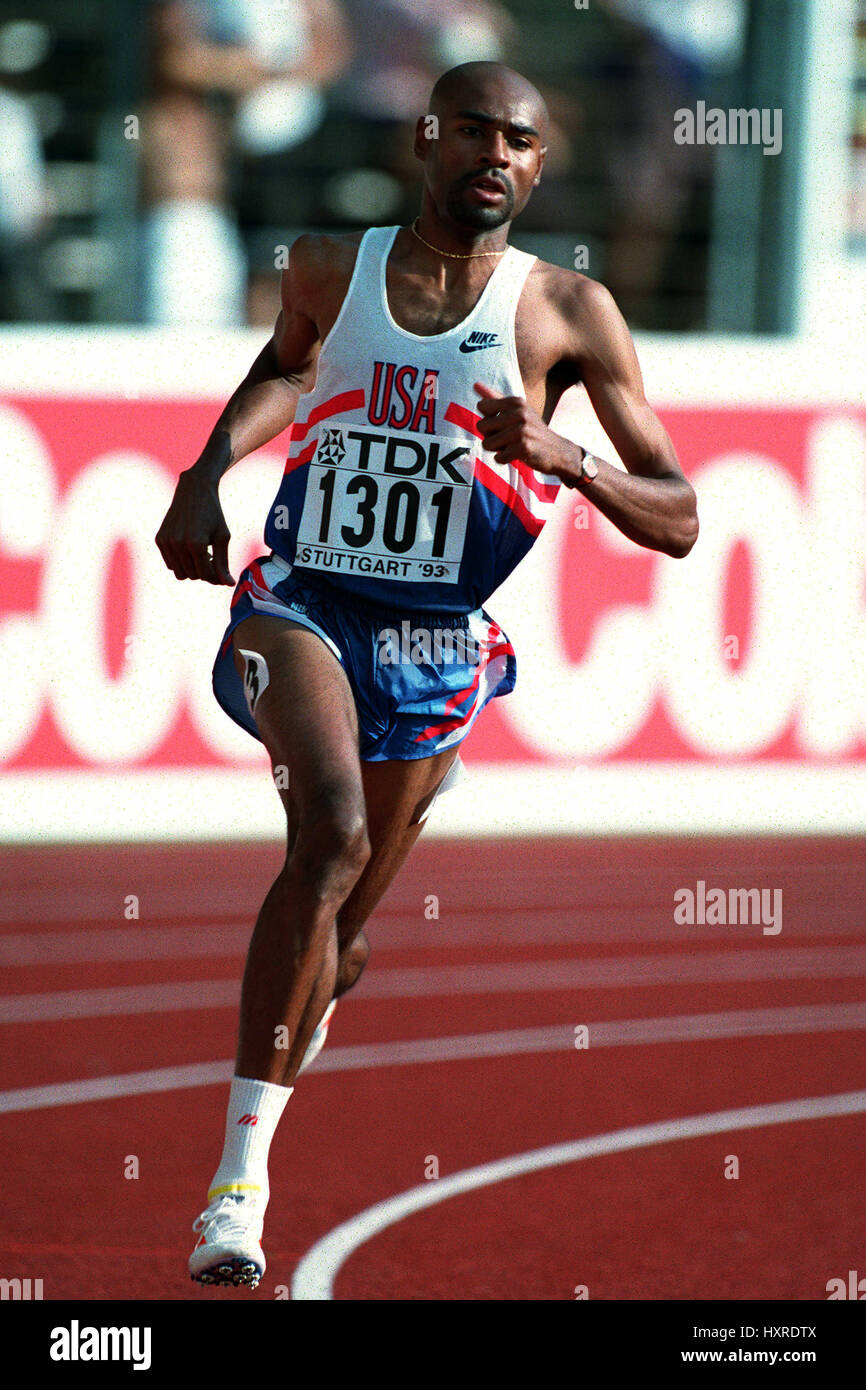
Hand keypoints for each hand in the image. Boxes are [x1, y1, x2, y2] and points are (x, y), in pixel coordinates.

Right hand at [155, 469, 234, 583]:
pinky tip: (189, 549)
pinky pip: (170, 563)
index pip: (206, 574)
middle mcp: (178, 544)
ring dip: (192, 568)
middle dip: (204, 572)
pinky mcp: (160, 539)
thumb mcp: (222, 537)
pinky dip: (180, 561)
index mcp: (196, 544)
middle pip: (193, 576)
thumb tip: (229, 584)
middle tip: (212, 559)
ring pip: (179, 573)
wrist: (194, 491)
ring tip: (202, 554)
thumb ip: (223, 563)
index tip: (222, 575)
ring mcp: (166, 541)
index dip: (216, 578)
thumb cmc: (213, 514)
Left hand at [474, 381, 569, 474]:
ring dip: (496, 449)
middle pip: (481, 425)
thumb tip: (475, 384)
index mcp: (516, 401)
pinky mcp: (523, 448)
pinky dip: (504, 459)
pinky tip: (517, 454)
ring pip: (487, 443)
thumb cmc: (532, 429)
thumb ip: (495, 398)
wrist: (557, 451)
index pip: (482, 406)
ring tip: (511, 446)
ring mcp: (521, 430)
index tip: (502, 423)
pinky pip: (498, 457)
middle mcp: (519, 413)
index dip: (488, 418)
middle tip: (507, 437)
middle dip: (490, 435)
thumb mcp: (518, 409)